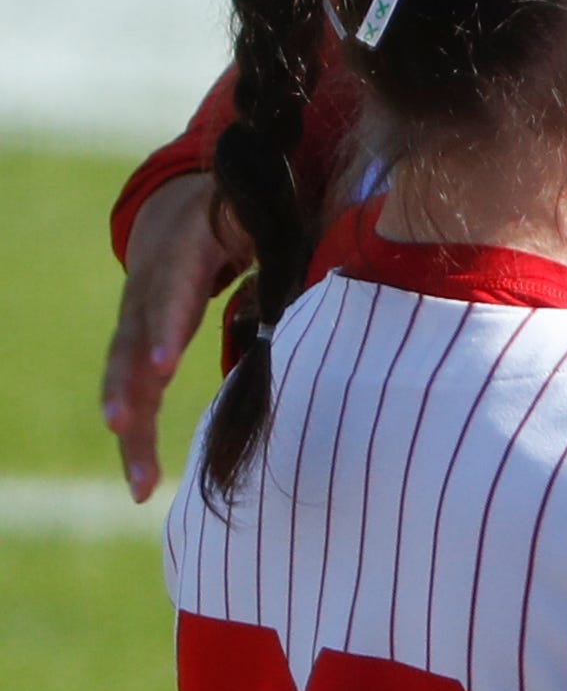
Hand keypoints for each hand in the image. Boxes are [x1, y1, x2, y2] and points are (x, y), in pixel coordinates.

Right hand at [101, 174, 249, 499]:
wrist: (178, 209)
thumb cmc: (236, 214)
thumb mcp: (259, 216)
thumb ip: (280, 243)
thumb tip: (319, 280)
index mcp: (182, 251)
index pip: (170, 290)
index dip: (165, 327)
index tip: (162, 368)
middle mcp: (147, 289)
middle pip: (133, 342)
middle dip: (128, 388)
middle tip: (123, 427)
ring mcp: (136, 321)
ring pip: (125, 376)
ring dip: (131, 428)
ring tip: (140, 482)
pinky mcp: (138, 347)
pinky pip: (132, 391)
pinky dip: (136, 433)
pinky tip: (143, 479)